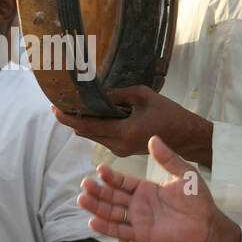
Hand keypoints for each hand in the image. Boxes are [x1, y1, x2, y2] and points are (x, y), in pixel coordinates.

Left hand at [51, 85, 212, 162]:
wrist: (187, 137)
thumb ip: (117, 94)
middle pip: (84, 132)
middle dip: (71, 117)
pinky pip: (102, 137)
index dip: (67, 117)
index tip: (54, 106)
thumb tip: (95, 91)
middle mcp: (118, 145)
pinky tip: (95, 110)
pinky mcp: (124, 149)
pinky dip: (95, 125)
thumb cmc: (169, 114)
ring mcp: (120, 149)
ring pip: (92, 135)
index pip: (85, 126)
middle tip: (61, 99)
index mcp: (122, 132)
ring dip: (83, 121)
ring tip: (75, 102)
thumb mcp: (143, 96)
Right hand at [78, 136, 240, 241]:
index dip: (110, 176)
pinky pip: (120, 231)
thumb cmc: (198, 200)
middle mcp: (139, 204)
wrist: (208, 225)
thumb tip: (153, 138)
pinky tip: (92, 221)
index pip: (122, 181)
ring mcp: (138, 220)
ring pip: (112, 212)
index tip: (99, 169)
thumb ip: (168, 157)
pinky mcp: (141, 235)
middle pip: (112, 196)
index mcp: (146, 188)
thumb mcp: (184, 173)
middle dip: (98, 190)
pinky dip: (106, 228)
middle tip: (84, 183)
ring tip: (81, 199)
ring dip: (96, 207)